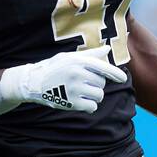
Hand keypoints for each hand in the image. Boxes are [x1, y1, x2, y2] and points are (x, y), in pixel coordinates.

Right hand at [1, 44, 126, 113]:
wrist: (34, 82)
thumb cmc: (54, 67)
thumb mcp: (70, 57)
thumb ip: (90, 55)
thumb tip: (107, 49)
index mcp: (79, 61)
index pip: (103, 68)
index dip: (115, 74)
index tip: (123, 78)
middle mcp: (77, 74)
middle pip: (101, 83)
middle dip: (96, 84)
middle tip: (83, 83)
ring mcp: (74, 89)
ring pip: (99, 95)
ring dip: (94, 96)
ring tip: (83, 92)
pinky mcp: (72, 103)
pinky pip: (92, 106)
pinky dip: (89, 106)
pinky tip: (80, 101)